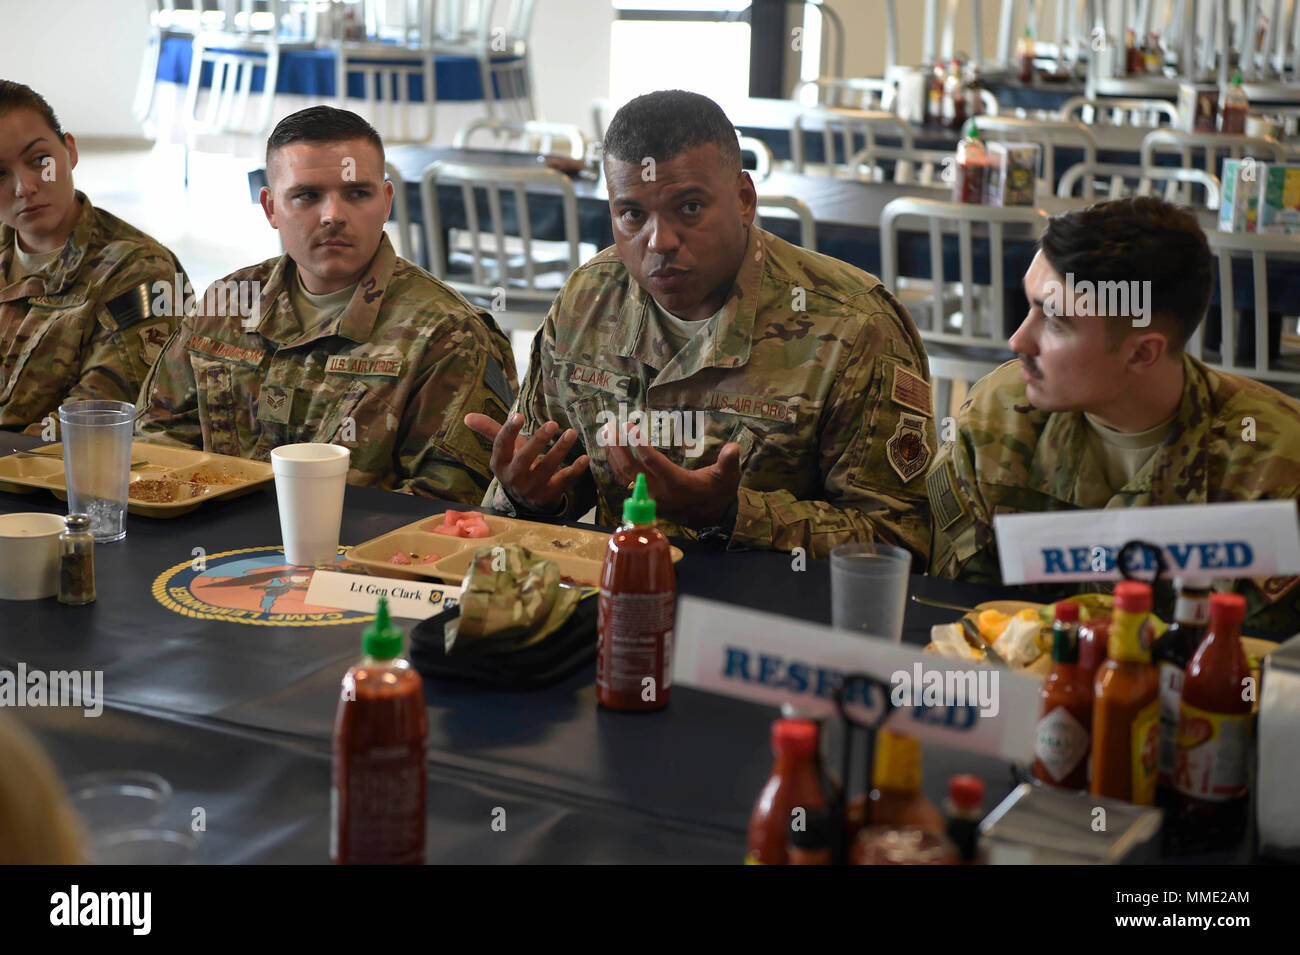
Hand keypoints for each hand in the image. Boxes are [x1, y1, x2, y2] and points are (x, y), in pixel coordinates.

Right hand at [465, 412, 588, 512]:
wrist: (527, 502)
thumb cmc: (516, 466)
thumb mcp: (504, 450)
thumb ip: (490, 431)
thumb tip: (467, 416)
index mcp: (500, 463)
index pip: (501, 445)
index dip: (509, 431)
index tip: (519, 415)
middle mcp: (513, 477)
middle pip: (524, 458)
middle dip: (538, 441)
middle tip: (553, 424)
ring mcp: (532, 488)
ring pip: (547, 468)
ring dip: (560, 451)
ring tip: (571, 433)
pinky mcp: (549, 495)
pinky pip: (563, 482)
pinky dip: (574, 470)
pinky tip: (584, 457)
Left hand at [603, 421, 740, 527]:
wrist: (710, 514)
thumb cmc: (718, 491)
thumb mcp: (728, 477)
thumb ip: (729, 462)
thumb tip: (734, 447)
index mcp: (678, 484)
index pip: (653, 463)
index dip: (640, 445)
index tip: (630, 427)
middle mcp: (660, 491)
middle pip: (632, 468)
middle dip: (619, 446)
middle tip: (611, 426)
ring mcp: (650, 496)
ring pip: (624, 475)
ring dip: (614, 454)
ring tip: (607, 433)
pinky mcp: (646, 497)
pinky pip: (624, 481)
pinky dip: (615, 465)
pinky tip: (610, 450)